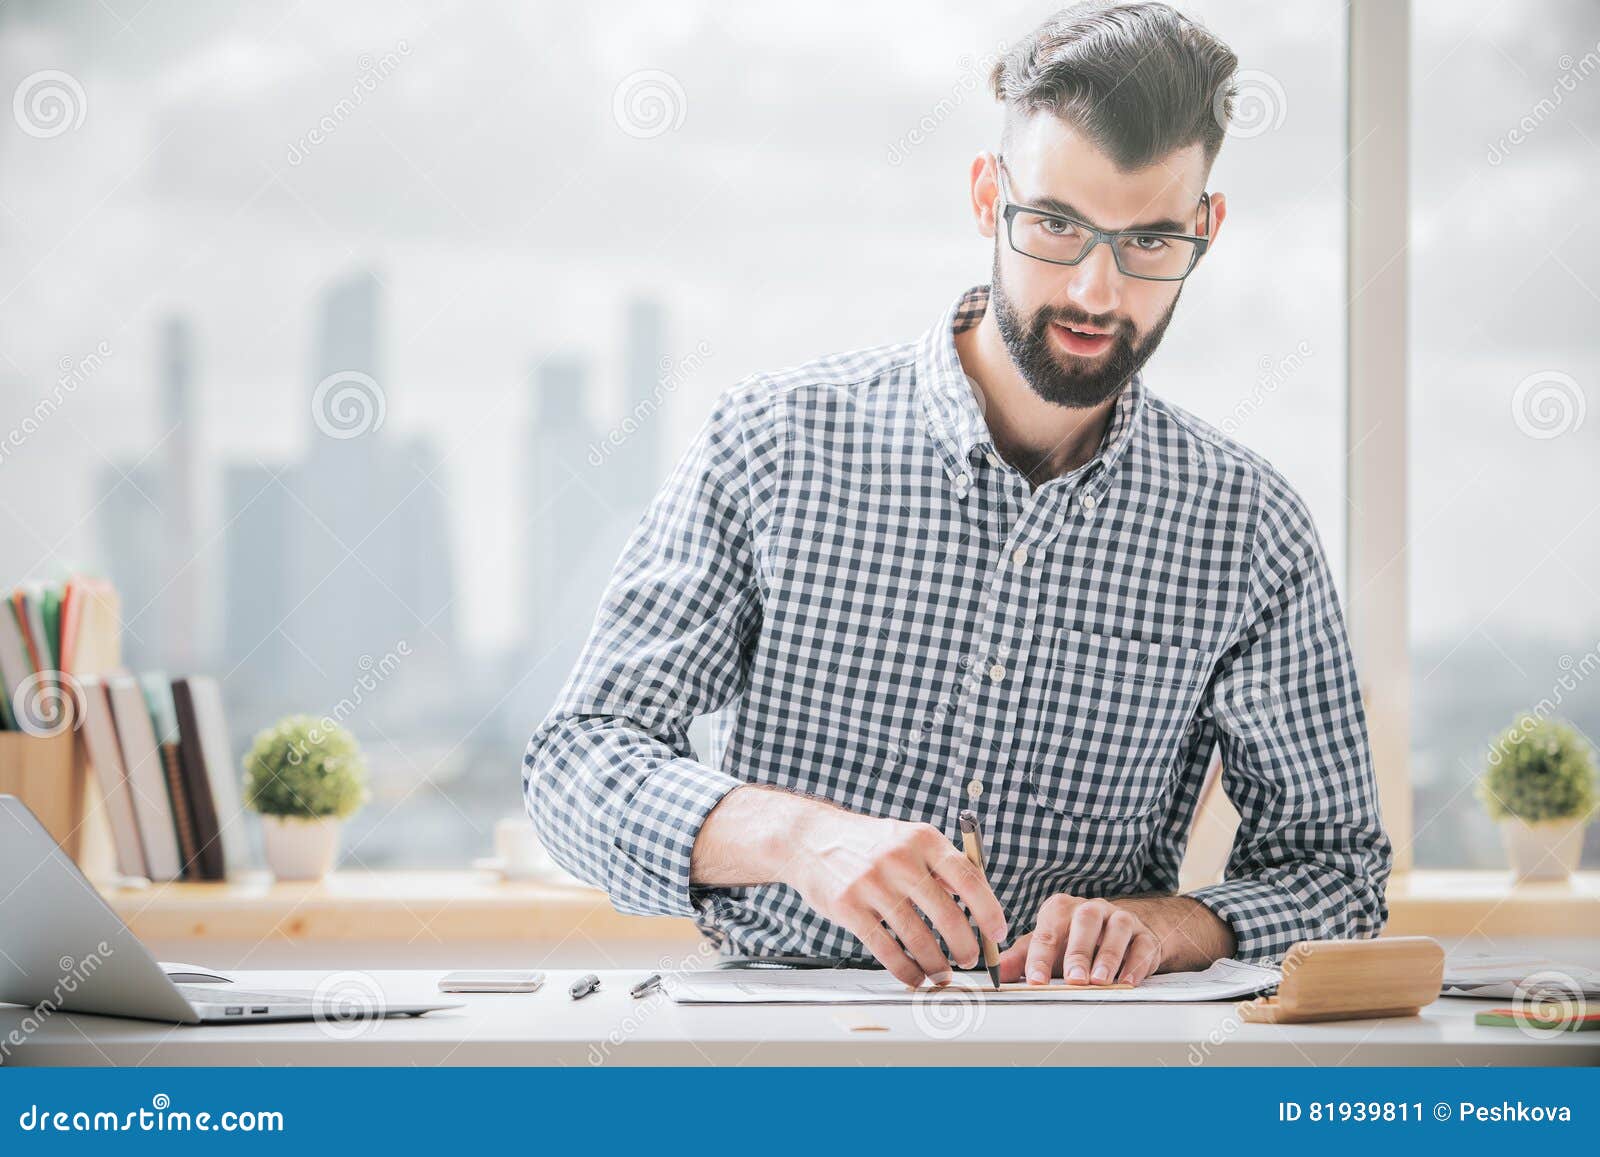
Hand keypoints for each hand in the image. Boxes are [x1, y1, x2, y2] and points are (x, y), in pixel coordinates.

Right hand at [781, 808, 1008, 988]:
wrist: (809, 838)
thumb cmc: (866, 843)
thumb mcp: (906, 837)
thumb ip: (939, 864)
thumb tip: (978, 899)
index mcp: (922, 839)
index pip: (968, 878)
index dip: (989, 912)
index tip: (997, 934)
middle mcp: (899, 859)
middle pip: (946, 913)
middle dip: (965, 946)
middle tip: (969, 960)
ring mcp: (871, 883)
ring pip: (917, 937)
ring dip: (936, 964)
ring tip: (943, 974)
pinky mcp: (848, 907)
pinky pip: (885, 949)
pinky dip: (905, 970)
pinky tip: (914, 977)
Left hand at [999, 894, 1162, 986]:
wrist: (1119, 934)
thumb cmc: (1075, 941)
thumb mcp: (1047, 947)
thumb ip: (1022, 959)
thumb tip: (997, 973)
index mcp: (1061, 909)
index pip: (1048, 930)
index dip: (1040, 956)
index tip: (1035, 980)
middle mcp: (1091, 909)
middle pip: (1085, 921)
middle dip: (1078, 951)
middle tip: (1074, 978)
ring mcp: (1120, 919)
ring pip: (1118, 928)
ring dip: (1109, 956)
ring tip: (1100, 980)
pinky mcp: (1144, 935)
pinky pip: (1143, 945)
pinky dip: (1136, 964)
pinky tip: (1126, 981)